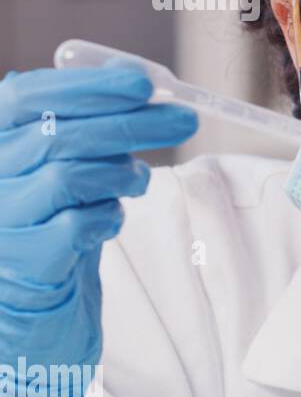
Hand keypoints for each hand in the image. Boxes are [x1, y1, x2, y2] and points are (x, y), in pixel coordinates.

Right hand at [0, 66, 196, 396]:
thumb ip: (85, 132)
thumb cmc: (48, 231)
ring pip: (68, 174)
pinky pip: (76, 225)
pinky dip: (107, 216)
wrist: (22, 315)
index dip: (86, 85)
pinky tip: (109, 221)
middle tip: (185, 117)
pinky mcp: (22, 264)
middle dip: (132, 122)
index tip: (143, 81)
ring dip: (121, 173)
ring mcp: (1, 220)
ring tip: (137, 181)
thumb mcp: (62, 173)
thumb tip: (141, 85)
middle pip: (60, 134)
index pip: (26, 97)